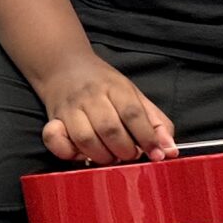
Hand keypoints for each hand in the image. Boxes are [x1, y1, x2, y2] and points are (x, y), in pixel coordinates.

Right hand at [41, 58, 175, 165]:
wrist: (63, 66)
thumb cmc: (104, 85)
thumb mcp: (134, 95)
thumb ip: (155, 122)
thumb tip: (170, 151)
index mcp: (115, 87)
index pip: (132, 113)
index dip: (147, 137)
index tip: (156, 155)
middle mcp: (90, 96)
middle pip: (109, 129)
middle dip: (125, 150)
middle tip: (129, 155)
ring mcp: (69, 108)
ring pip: (85, 139)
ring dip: (101, 155)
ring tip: (110, 156)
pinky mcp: (52, 119)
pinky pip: (54, 140)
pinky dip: (67, 152)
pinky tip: (80, 154)